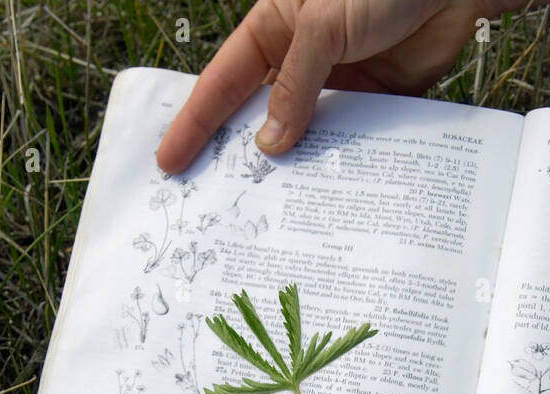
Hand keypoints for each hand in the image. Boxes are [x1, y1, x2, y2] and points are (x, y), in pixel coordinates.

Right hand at [156, 0, 520, 174]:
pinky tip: (329, 194)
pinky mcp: (378, 97)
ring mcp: (340, 79)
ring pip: (306, 132)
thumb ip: (296, 86)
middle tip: (213, 200)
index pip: (223, 82)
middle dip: (239, 154)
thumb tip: (270, 145)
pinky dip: (341, 163)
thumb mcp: (325, 26)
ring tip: (272, 212)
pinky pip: (351, 137)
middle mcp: (301, 56)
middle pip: (259, 113)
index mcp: (274, 27)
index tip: (170, 162)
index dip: (195, 123)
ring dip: (294, 167)